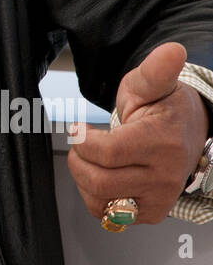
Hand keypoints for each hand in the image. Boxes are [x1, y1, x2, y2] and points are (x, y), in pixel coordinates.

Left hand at [67, 42, 208, 224]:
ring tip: (92, 158)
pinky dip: (96, 197)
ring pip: (101, 201)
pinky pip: (109, 214)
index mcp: (162, 143)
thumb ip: (155, 69)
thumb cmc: (163, 108)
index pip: (107, 153)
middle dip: (79, 160)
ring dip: (85, 178)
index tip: (77, 128)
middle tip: (81, 144)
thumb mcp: (152, 84)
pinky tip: (103, 175)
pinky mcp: (151, 214)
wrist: (186, 134)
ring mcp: (159, 198)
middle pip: (100, 180)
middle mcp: (164, 176)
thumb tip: (172, 50)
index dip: (82, 141)